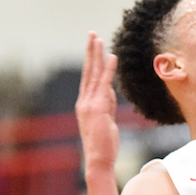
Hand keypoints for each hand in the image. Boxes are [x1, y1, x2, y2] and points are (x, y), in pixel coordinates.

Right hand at [76, 32, 119, 176]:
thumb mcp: (107, 120)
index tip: (93, 47)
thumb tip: (110, 91)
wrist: (99, 160)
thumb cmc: (104, 144)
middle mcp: (84, 102)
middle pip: (87, 71)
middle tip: (92, 34)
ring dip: (96, 55)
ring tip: (98, 39)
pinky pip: (104, 84)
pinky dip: (107, 69)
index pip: (88, 78)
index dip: (90, 62)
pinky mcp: (98, 108)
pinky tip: (111, 57)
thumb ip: (108, 104)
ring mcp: (89, 104)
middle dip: (90, 52)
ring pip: (93, 74)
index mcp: (84, 105)